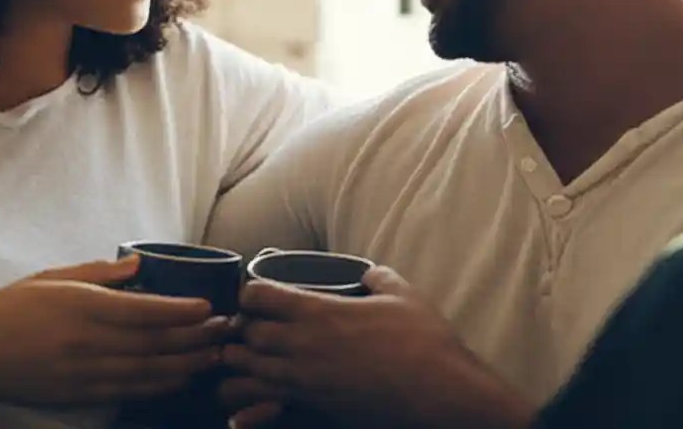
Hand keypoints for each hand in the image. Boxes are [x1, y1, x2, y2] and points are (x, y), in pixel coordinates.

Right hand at [0, 256, 228, 422]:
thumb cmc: (9, 309)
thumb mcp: (51, 277)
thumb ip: (99, 273)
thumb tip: (140, 263)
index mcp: (82, 307)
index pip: (145, 311)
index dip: (182, 312)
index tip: (209, 307)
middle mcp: (88, 342)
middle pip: (155, 344)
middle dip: (196, 339)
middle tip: (227, 332)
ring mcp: (84, 373)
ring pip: (148, 372)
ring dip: (186, 365)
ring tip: (214, 356)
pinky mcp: (80, 395)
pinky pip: (129, 392)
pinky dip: (160, 386)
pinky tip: (180, 378)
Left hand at [221, 267, 534, 428]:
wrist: (439, 394)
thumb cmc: (424, 342)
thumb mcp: (403, 294)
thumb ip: (377, 277)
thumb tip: (367, 273)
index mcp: (318, 312)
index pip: (256, 295)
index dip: (252, 293)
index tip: (260, 295)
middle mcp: (302, 346)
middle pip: (244, 334)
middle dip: (243, 329)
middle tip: (256, 328)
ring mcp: (303, 381)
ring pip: (245, 372)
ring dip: (243, 364)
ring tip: (254, 361)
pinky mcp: (311, 408)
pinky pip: (262, 404)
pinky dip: (252, 400)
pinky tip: (261, 396)